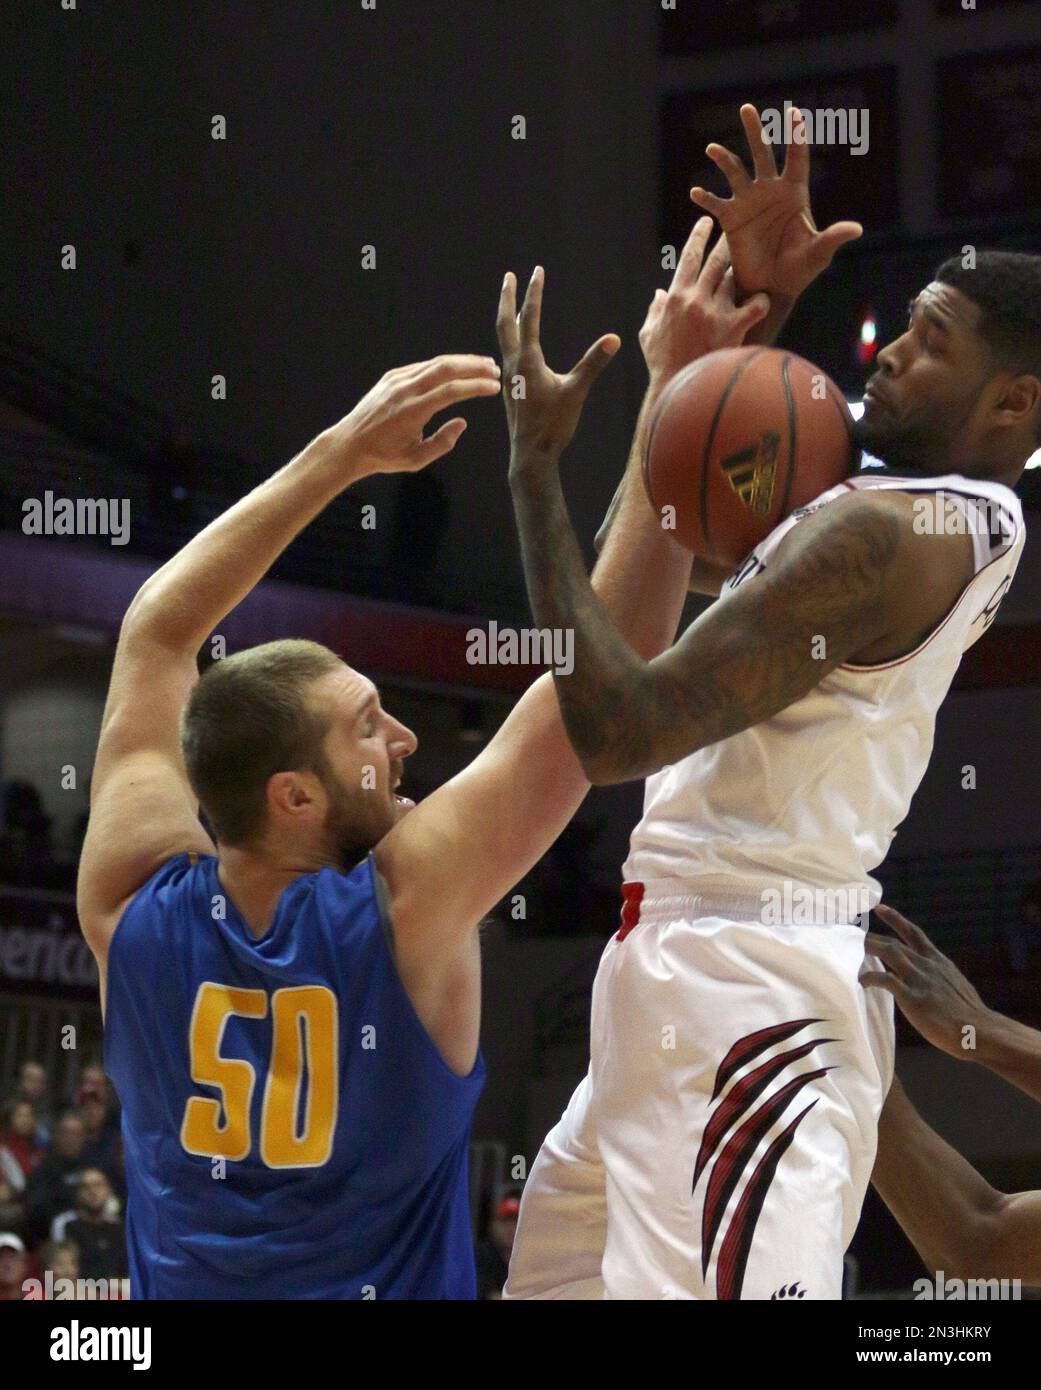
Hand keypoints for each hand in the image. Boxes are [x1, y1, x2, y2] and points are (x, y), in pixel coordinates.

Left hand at [330, 354, 501, 475]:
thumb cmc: (384, 456)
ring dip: (461, 362)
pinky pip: (422, 366)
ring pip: (434, 363)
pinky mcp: (391, 376)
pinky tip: (456, 369)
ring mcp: (396, 380)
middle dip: (473, 366)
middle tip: (494, 369)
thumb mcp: (416, 460)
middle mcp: (405, 390)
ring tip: (481, 365)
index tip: (494, 387)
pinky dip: (442, 365)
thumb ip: (442, 443)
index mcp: (413, 411)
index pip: (451, 391)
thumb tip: (462, 422)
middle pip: (445, 368)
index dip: (476, 387)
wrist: (350, 443)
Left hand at [497, 266, 618, 462]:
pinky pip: (507, 355)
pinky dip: (511, 340)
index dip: (534, 293)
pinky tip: (517, 347)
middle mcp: (513, 365)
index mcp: (527, 361)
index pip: (529, 318)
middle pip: (505, 323)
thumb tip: (614, 338)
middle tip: (509, 277)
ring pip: (504, 339)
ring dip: (508, 318)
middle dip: (507, 298)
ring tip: (512, 306)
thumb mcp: (576, 392)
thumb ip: (593, 364)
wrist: (531, 455)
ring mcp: (509, 377)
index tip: (537, 271)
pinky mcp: (511, 388)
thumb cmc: (552, 426)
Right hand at [639, 217, 769, 395]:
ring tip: (755, 263)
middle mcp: (696, 299)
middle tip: (738, 229)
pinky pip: (754, 307)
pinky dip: (760, 302)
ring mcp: (715, 312)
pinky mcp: (732, 328)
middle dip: (727, 242)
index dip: (698, 236)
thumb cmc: (662, 363)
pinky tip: (762, 302)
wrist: (676, 387)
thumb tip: (658, 294)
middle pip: (716, 261)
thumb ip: (654, 311)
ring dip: (743, 273)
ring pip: (735, 280)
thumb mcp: (649, 334)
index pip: (688, 256)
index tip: (707, 221)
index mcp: (675, 296)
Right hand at [690, 103, 861, 303]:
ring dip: (724, 159)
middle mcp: (770, 190)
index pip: (796, 157)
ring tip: (712, 149)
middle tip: (746, 108)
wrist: (772, 287)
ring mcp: (748, 202)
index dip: (796, 135)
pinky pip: (716, 204)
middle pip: (762, 153)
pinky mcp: (731, 219)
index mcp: (794, 193)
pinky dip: (705, 198)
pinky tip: (695, 192)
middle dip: (755, 131)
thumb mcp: (819, 254)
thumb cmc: (800, 270)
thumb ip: (833, 237)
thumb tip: (857, 229)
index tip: (793, 113)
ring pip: (735, 172)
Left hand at [862, 903, 991, 1060]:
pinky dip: (871, 978)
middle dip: (873, 937)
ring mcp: (920, 979)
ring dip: (869, 949)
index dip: (896, 919)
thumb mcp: (955, 985)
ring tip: (850, 950)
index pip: (914, 934)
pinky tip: (861, 981)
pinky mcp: (913, 997)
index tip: (880, 908)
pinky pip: (886, 980)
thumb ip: (940, 978)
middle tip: (852, 934)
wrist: (979, 1029)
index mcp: (939, 961)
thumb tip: (931, 981)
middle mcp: (928, 965)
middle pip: (894, 943)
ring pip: (889, 953)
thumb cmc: (969, 1014)